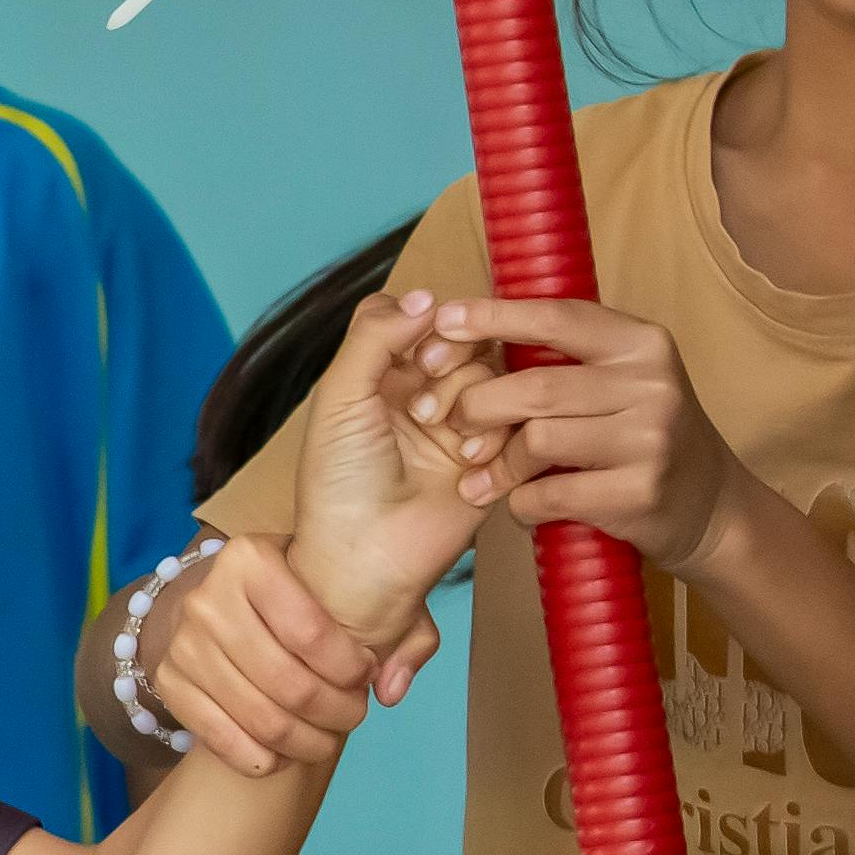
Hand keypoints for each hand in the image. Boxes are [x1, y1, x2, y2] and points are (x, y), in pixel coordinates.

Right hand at [147, 534, 442, 776]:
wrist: (224, 597)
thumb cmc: (300, 594)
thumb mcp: (350, 588)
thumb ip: (400, 630)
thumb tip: (392, 689)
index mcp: (250, 560)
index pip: (310, 632)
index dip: (350, 669)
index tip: (367, 676)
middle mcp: (208, 598)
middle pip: (287, 682)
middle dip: (334, 711)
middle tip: (352, 716)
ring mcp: (183, 642)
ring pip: (259, 716)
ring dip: (304, 741)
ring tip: (327, 740)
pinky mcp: (169, 680)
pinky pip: (217, 736)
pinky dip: (257, 758)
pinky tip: (283, 758)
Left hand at [289, 292, 500, 647]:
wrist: (366, 559)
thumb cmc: (338, 484)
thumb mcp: (340, 398)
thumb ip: (373, 337)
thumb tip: (426, 295)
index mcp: (379, 372)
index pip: (419, 315)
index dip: (427, 322)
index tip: (421, 350)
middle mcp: (421, 391)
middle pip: (465, 338)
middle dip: (454, 360)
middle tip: (428, 403)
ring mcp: (458, 422)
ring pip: (494, 373)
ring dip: (472, 399)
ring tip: (443, 438)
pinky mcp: (490, 455)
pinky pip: (516, 418)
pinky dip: (494, 434)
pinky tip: (467, 464)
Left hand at [411, 293, 752, 574]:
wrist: (709, 509)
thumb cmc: (640, 436)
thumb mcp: (620, 380)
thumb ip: (563, 355)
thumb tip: (469, 325)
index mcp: (640, 343)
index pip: (556, 316)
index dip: (494, 316)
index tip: (443, 320)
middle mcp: (651, 383)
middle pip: (535, 386)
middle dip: (477, 404)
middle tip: (451, 422)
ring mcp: (650, 440)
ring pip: (537, 440)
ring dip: (497, 463)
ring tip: (482, 477)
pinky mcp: (639, 494)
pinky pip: (549, 494)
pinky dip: (521, 503)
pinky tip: (522, 505)